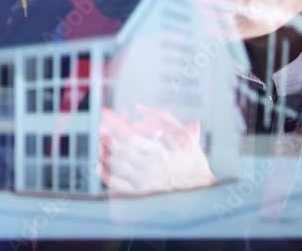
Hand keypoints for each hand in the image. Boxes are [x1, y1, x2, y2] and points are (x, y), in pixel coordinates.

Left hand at [98, 105, 215, 196]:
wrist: (202, 192)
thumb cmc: (193, 161)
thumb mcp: (185, 136)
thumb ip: (164, 119)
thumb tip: (140, 108)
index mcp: (159, 152)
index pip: (130, 135)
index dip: (115, 124)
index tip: (106, 114)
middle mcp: (148, 167)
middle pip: (119, 149)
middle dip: (107, 136)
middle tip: (100, 126)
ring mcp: (143, 182)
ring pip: (116, 165)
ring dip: (105, 152)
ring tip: (100, 142)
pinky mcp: (140, 194)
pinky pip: (118, 185)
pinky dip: (106, 175)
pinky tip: (99, 166)